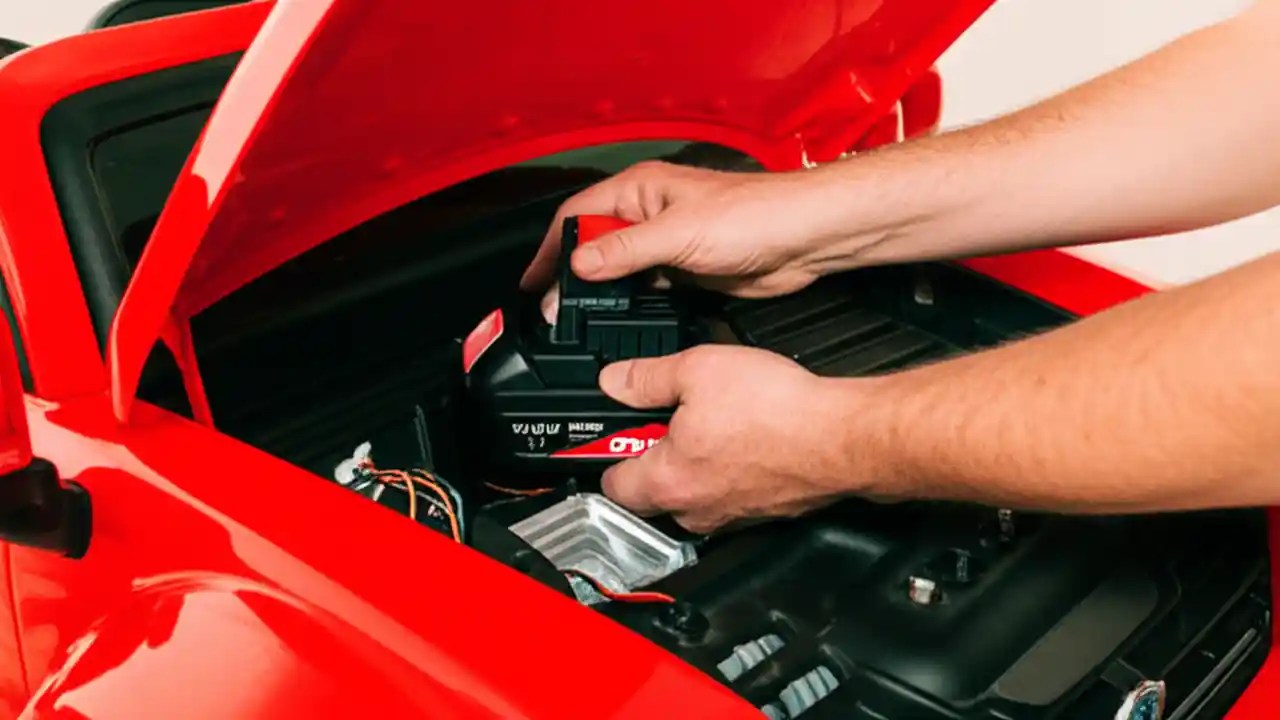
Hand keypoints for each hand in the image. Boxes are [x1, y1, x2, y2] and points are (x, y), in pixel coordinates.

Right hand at [521, 161, 865, 302]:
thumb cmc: (755, 214)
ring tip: (577, 319)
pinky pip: (646, 288)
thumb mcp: (679, 232)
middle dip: (571, 275)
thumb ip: (626, 250)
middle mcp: (650, 213)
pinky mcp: (686, 269)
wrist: (804, 238)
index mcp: (641, 189)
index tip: (534, 280)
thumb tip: (580, 264)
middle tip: (552, 309)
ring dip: (600, 293)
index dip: (552, 247)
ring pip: (619, 269)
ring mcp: (668, 243)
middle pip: (595, 244)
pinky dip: (629, 304)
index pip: (578, 215)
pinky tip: (620, 320)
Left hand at [597, 345, 865, 532]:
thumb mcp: (697, 369)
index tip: (614, 431)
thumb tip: (616, 380)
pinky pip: (732, 494)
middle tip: (670, 418)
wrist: (841, 437)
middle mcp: (695, 511)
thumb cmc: (776, 410)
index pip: (609, 485)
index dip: (607, 453)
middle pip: (651, 492)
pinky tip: (749, 436)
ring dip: (696, 463)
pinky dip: (732, 470)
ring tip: (716, 422)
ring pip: (694, 494)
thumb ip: (646, 378)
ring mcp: (732, 517)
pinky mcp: (765, 513)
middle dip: (654, 457)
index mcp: (665, 482)